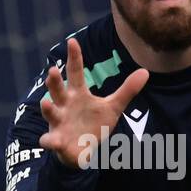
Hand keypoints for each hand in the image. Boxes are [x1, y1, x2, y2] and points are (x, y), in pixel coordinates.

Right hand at [38, 38, 149, 167]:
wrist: (84, 149)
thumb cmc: (94, 124)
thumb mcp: (113, 106)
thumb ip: (127, 90)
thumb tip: (145, 71)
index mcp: (78, 94)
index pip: (75, 72)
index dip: (75, 57)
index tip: (72, 41)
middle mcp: (65, 105)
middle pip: (58, 90)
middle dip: (54, 81)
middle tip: (53, 70)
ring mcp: (59, 122)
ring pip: (51, 112)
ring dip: (48, 108)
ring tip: (45, 103)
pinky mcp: (58, 140)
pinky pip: (51, 140)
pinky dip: (49, 141)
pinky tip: (48, 141)